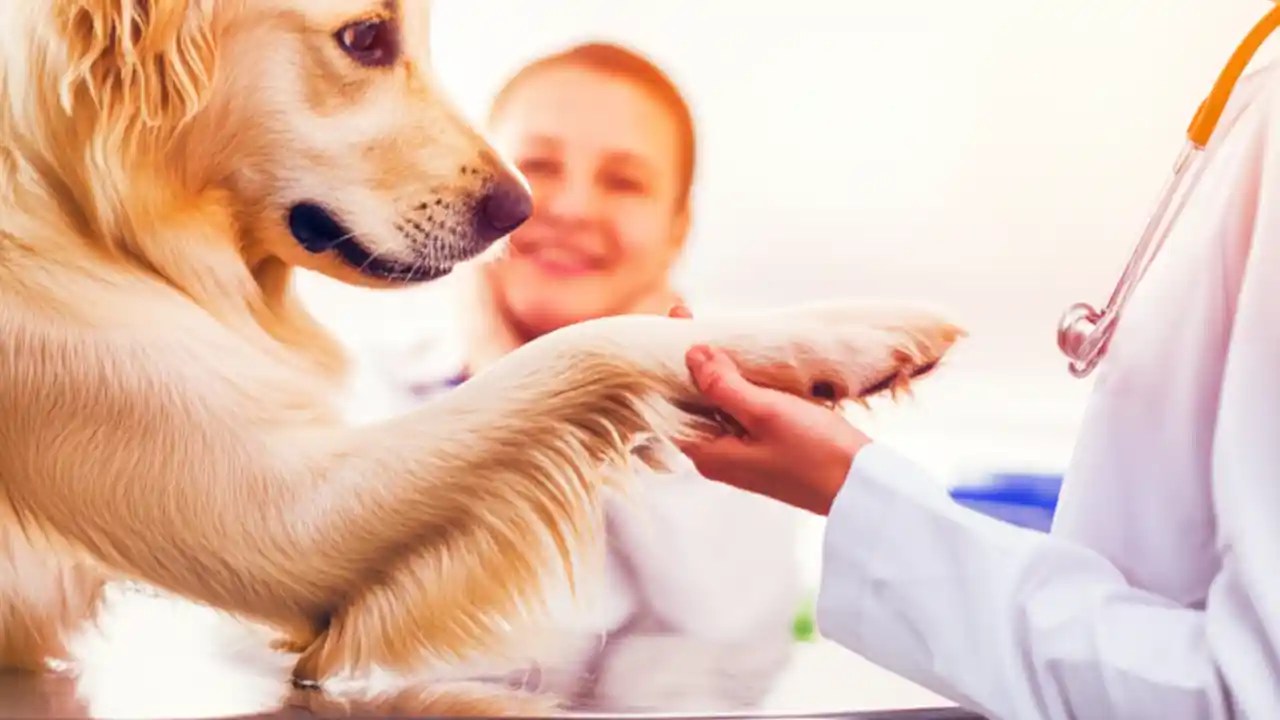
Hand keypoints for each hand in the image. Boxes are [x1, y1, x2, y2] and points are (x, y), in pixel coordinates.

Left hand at [666, 305, 872, 514]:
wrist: (861, 487)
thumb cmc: (815, 454)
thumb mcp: (765, 412)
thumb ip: (724, 385)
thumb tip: (692, 355)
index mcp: (710, 454)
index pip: (669, 407)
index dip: (664, 370)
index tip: (666, 333)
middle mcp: (721, 457)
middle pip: (691, 404)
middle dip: (688, 366)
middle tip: (688, 322)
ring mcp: (744, 453)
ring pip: (717, 407)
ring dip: (715, 374)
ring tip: (712, 333)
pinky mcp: (766, 448)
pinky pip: (741, 413)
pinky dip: (738, 387)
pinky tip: (744, 364)